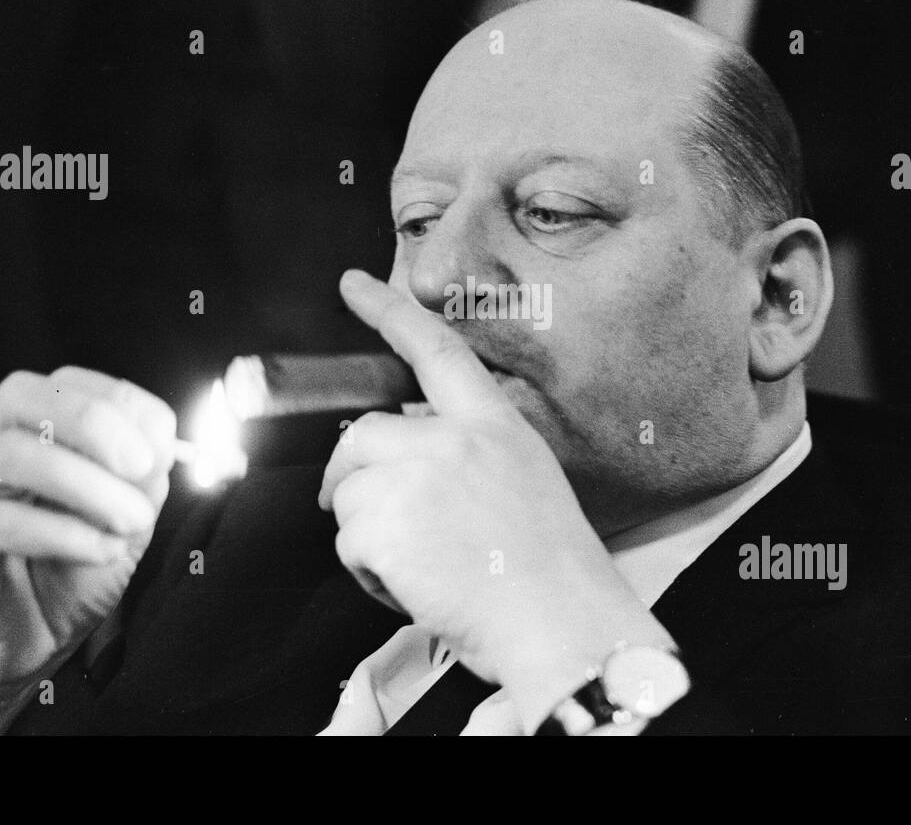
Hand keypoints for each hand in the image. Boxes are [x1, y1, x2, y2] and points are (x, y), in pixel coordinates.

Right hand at [0, 366, 175, 699]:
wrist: (23, 650)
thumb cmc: (70, 577)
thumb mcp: (125, 519)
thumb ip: (141, 478)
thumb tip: (157, 444)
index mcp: (28, 431)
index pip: (65, 381)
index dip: (120, 401)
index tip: (161, 447)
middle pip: (21, 395)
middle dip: (94, 422)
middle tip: (143, 467)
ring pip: (11, 454)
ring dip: (87, 485)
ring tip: (131, 523)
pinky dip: (63, 533)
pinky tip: (102, 551)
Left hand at [320, 270, 671, 731]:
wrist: (564, 625)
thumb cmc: (552, 570)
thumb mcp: (527, 481)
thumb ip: (471, 456)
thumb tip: (412, 462)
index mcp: (495, 425)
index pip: (436, 350)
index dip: (389, 312)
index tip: (353, 285)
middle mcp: (451, 440)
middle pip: (361, 435)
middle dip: (350, 478)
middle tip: (374, 520)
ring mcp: (414, 477)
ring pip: (347, 495)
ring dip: (368, 535)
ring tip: (425, 566)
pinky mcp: (383, 522)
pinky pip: (347, 543)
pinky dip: (369, 572)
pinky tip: (417, 586)